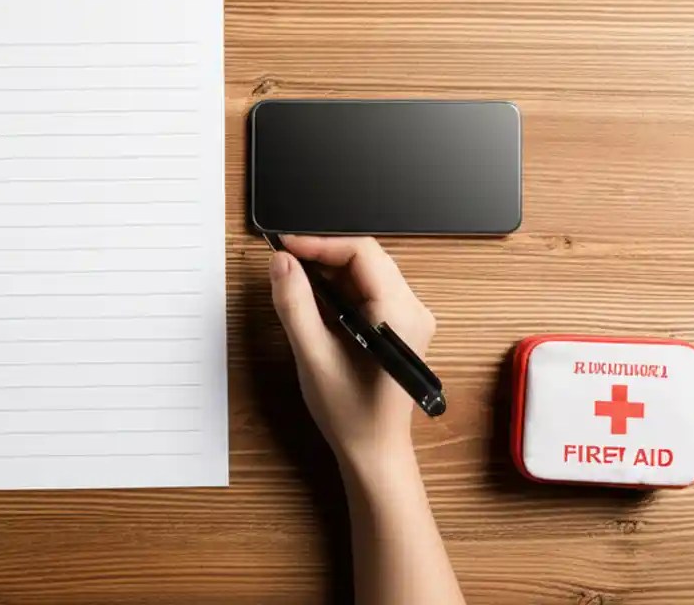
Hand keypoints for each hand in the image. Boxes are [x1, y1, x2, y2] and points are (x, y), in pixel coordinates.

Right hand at [268, 235, 435, 477]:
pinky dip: (339, 289)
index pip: (362, 253)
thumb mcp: (313, 355)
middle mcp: (413, 309)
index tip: (286, 245)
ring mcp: (409, 318)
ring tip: (295, 281)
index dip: (320, 242)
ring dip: (329, 272)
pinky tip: (315, 301)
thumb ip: (295, 304)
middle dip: (323, 255)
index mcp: (399, 314)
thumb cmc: (350, 413)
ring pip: (366, 273)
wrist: (374, 451)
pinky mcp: (399, 326)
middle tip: (285, 261)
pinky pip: (368, 291)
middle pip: (366, 258)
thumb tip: (281, 262)